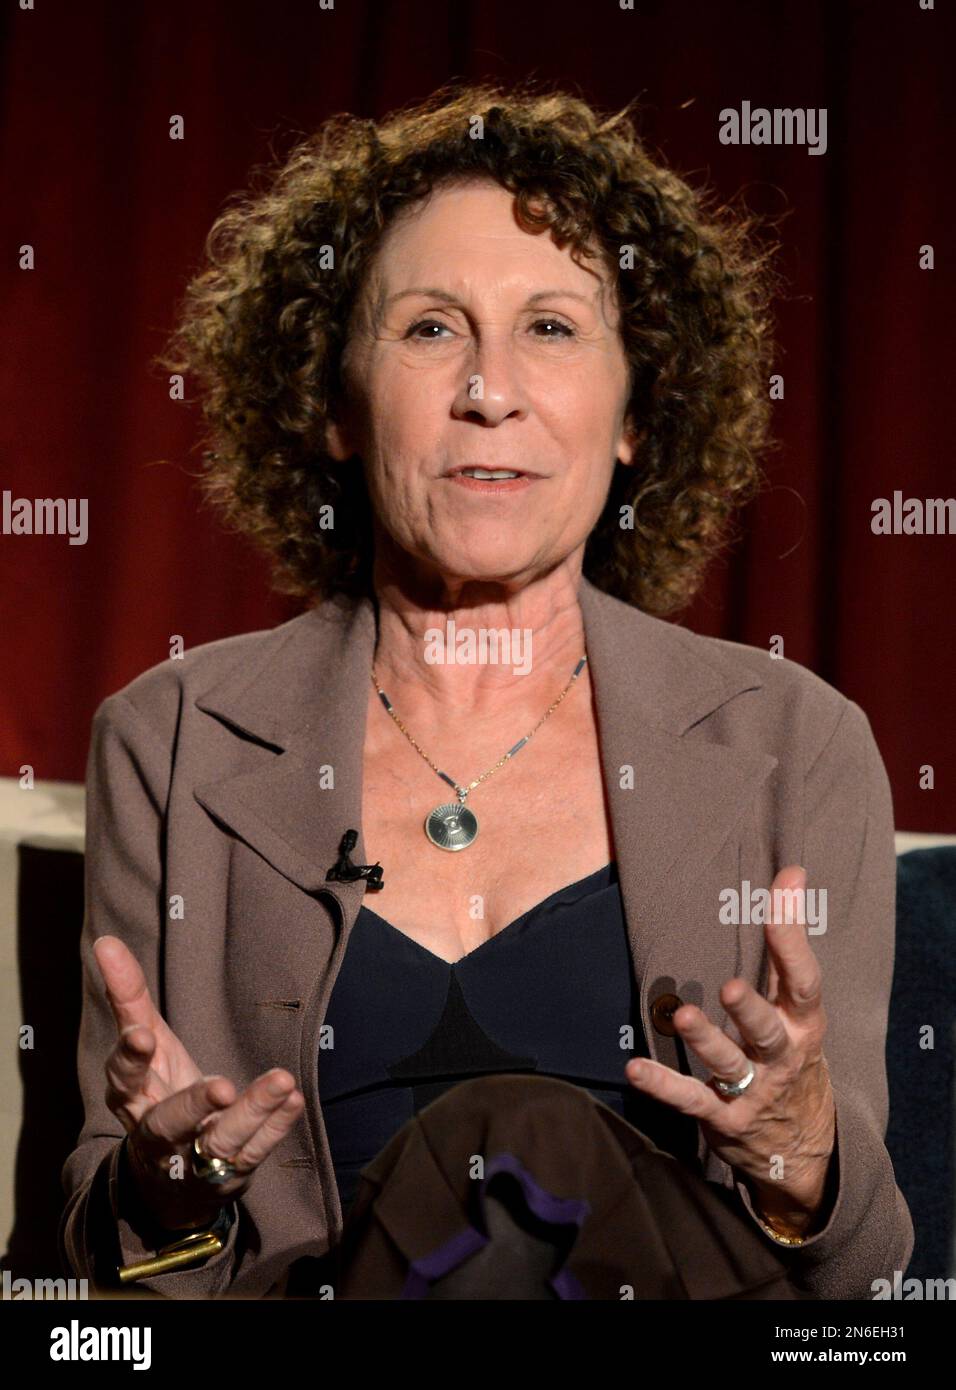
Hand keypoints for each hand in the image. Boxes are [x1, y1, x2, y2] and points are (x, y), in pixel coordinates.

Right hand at [94, 934, 304, 1231]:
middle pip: (170, 1122)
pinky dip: (275, 1125)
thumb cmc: (155, 1092)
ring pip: (221, 1142)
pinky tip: (293, 1097)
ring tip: (281, 1080)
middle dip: (192, 1106)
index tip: (143, 1036)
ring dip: (253, 1112)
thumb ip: (128, 997)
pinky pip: (255, 1150)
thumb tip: (104, 941)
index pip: (125, 1078)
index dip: (130, 1058)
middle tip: (221, 1087)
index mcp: (132, 1096)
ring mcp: (194, 1159)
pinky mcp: (228, 1174)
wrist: (167, 1181)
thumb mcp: (144, 1045)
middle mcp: (158, 1133)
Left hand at [624, 865, 835, 1233]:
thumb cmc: (791, 1055)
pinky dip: (663, 1084)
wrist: (802, 1149)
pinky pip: (690, 1099)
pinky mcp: (723, 1118)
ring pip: (729, 1065)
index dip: (793, 937)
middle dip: (750, 1010)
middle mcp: (781, 1056)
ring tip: (681, 1015)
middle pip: (767, 1030)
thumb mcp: (800, 1010)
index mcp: (803, 1025)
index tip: (784, 887)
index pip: (804, 981)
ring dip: (705, 1041)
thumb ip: (787, 948)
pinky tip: (635, 1068)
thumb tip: (790, 874)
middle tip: (730, 987)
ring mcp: (753, 1091)